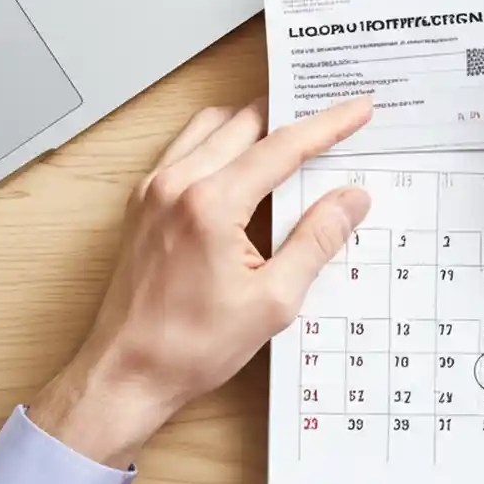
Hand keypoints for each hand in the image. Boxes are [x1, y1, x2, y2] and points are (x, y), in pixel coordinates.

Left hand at [29, 98, 372, 466]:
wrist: (126, 373)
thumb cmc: (191, 346)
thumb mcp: (274, 300)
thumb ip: (317, 240)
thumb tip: (351, 200)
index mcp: (211, 204)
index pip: (282, 147)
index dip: (327, 125)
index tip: (357, 110)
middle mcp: (176, 184)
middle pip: (245, 123)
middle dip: (291, 116)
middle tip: (330, 118)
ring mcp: (153, 190)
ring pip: (211, 128)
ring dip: (253, 125)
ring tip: (291, 136)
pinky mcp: (143, 203)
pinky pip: (186, 150)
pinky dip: (221, 143)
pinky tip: (244, 165)